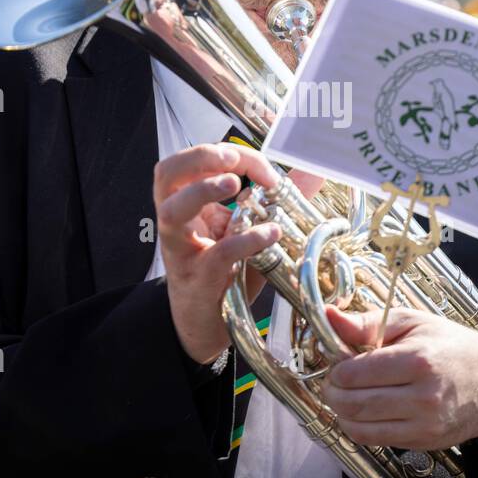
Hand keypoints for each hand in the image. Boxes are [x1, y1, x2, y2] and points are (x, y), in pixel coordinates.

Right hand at [154, 143, 281, 362]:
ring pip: (174, 211)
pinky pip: (218, 254)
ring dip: (203, 191)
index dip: (232, 154)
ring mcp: (183, 250)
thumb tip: (311, 174)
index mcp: (188, 201)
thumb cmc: (223, 271)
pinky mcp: (199, 278)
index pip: (198, 161)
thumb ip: (275, 201)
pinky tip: (270, 233)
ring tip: (235, 184)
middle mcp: (178, 220)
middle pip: (166, 174)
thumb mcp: (246, 228)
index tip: (266, 168)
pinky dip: (245, 240)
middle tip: (232, 159)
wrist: (204, 323)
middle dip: (199, 157)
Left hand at [319, 307, 477, 449]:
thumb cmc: (450, 346)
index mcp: (418, 361)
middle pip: (353, 404)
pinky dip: (359, 427)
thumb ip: (368, 323)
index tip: (338, 362)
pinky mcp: (423, 442)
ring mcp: (424, 424)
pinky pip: (375, 440)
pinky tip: (364, 410)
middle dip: (333, 392)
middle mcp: (422, 397)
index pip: (354, 373)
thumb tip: (329, 317)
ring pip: (359, 428)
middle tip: (335, 381)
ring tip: (347, 395)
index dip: (336, 368)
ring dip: (342, 412)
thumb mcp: (412, 322)